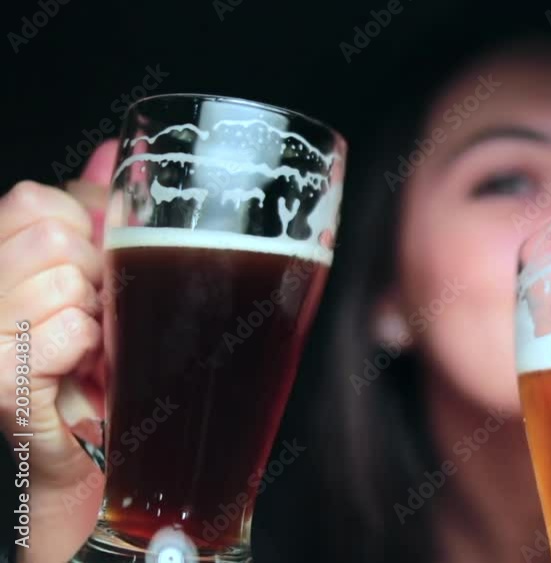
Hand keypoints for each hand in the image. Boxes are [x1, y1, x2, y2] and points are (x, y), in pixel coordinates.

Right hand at [0, 141, 116, 562]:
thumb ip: (95, 209)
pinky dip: (90, 348)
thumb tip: (115, 149)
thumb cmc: (92, 362)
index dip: (85, 229)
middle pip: (50, 234)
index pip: (36, 199)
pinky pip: (65, 327)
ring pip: (63, 278)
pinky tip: (81, 370)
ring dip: (98, 316)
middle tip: (94, 317)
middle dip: (94, 275)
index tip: (94, 269)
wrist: (87, 451)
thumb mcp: (95, 273)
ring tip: (90, 347)